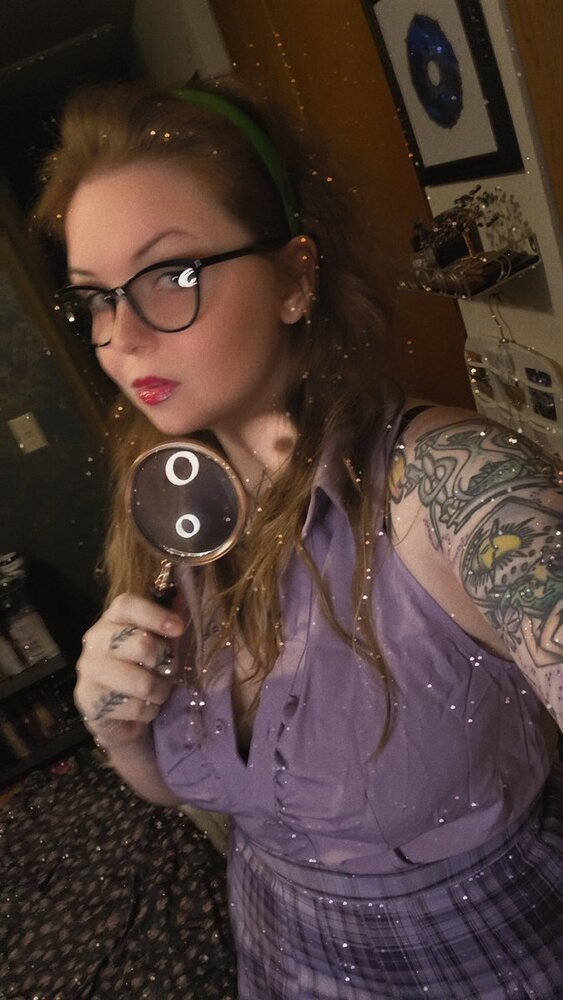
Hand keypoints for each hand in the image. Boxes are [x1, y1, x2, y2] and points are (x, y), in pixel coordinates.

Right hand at [75, 593, 185, 749]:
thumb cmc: (143, 670)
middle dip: (166, 662)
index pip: (127, 605)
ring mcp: (89, 673)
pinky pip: (134, 708)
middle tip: (168, 670)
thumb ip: (168, 625)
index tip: (179, 627)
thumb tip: (185, 599)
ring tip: (158, 692)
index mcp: (111, 620)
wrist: (119, 715)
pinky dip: (148, 711)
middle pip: (141, 644)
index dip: (155, 614)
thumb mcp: (159, 644)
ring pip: (142, 683)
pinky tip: (141, 708)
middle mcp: (94, 642)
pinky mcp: (90, 703)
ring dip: (160, 691)